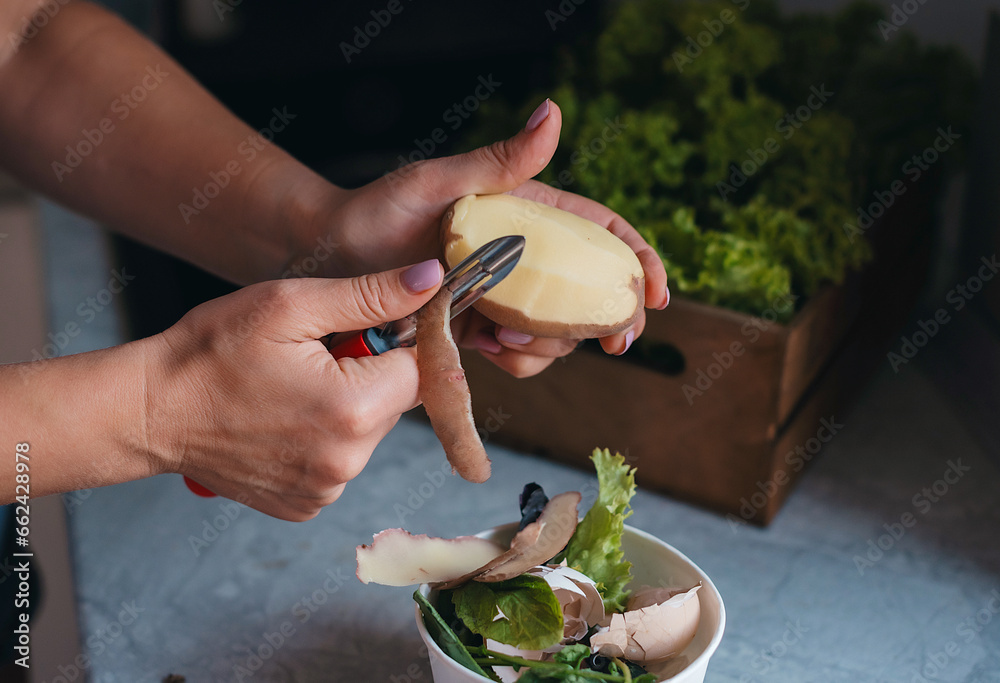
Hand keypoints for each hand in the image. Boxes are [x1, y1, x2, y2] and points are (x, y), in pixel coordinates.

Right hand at [146, 260, 443, 520]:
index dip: (393, 343)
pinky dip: (324, 439)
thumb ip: (371, 295)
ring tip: (292, 388)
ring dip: (347, 406)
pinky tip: (284, 420)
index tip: (354, 333)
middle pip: (396, 403)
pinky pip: (340, 462)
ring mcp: (326, 490)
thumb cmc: (212, 352)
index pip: (420, 369)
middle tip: (314, 357)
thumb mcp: (292, 306)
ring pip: (369, 433)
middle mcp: (348, 461)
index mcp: (353, 409)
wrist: (151, 412)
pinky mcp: (306, 505)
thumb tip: (431, 281)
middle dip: (369, 374)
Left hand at [300, 99, 668, 378]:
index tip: (655, 294)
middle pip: (590, 290)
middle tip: (612, 341)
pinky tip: (490, 351)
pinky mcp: (481, 330)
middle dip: (607, 318)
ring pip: (558, 330)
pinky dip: (518, 362)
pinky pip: (520, 356)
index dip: (637, 261)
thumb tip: (554, 112)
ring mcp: (504, 297)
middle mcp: (523, 257)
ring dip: (551, 344)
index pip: (599, 233)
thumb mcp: (435, 182)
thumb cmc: (374, 211)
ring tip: (507, 341)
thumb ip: (499, 161)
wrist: (327, 262)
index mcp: (525, 214)